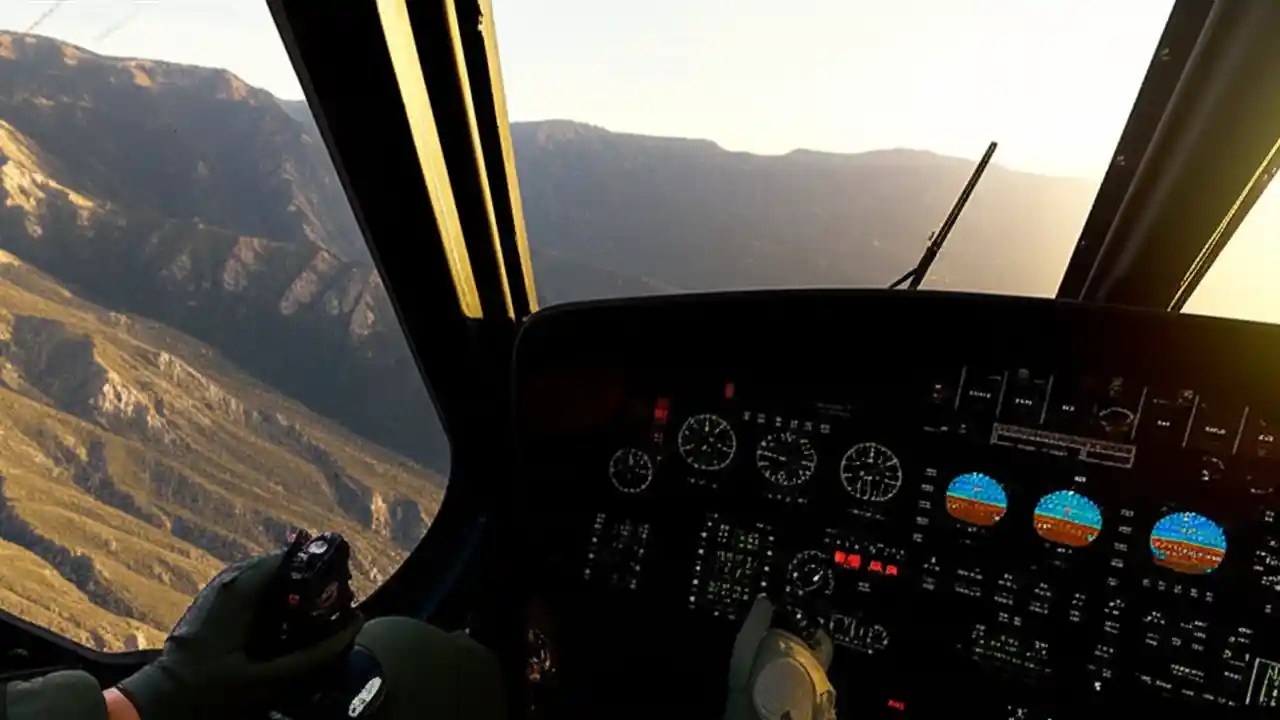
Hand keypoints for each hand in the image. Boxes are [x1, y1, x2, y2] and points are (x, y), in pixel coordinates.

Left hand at [116, 552, 362, 718]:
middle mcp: (228, 579)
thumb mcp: (269, 678)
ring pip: (267, 574)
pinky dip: (273, 597)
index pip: (290, 557)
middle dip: (307, 579)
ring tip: (312, 613)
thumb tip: (354, 627)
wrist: (164, 698)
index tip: (340, 588)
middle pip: (281, 564)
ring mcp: (218, 587)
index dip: (318, 567)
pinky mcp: (214, 599)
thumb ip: (314, 654)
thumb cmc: (212, 690)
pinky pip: (252, 587)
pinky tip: (284, 622)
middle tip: (331, 604)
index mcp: (240, 589)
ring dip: (290, 588)